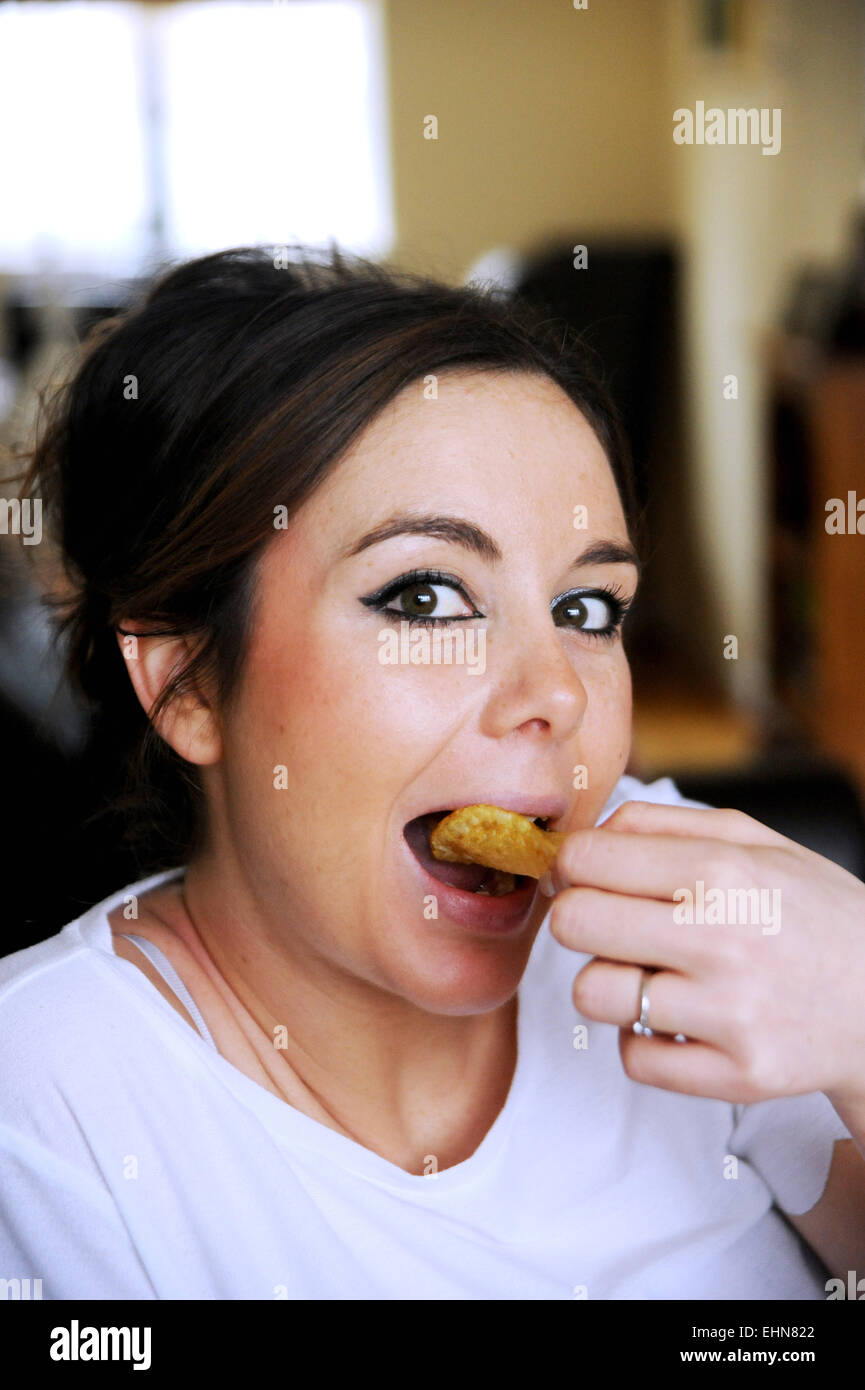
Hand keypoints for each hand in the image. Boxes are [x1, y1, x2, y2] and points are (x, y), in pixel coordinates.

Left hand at [546, 801, 864, 1106]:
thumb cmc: (808, 912)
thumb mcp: (753, 841)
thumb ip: (661, 825)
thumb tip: (582, 838)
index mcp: (724, 870)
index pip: (586, 858)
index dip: (572, 865)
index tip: (585, 875)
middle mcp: (725, 939)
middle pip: (574, 923)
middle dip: (579, 919)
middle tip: (611, 924)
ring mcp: (731, 1014)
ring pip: (592, 994)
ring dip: (611, 982)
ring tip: (652, 972)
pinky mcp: (737, 1075)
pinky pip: (632, 1058)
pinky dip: (644, 1039)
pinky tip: (680, 1018)